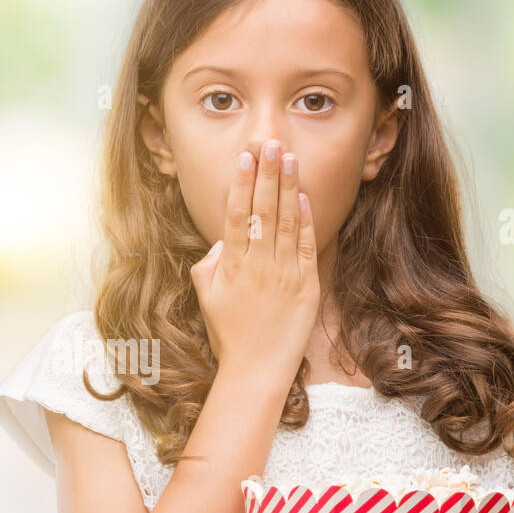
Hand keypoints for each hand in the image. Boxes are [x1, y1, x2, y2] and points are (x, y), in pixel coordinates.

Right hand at [189, 139, 319, 390]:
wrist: (257, 369)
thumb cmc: (228, 334)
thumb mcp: (206, 298)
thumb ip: (208, 264)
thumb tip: (221, 241)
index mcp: (232, 266)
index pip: (236, 215)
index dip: (241, 184)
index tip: (244, 158)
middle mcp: (259, 265)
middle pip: (263, 210)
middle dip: (266, 173)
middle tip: (270, 143)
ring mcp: (285, 274)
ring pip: (287, 221)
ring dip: (288, 186)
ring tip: (288, 157)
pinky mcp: (307, 285)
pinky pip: (307, 246)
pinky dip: (306, 220)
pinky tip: (304, 196)